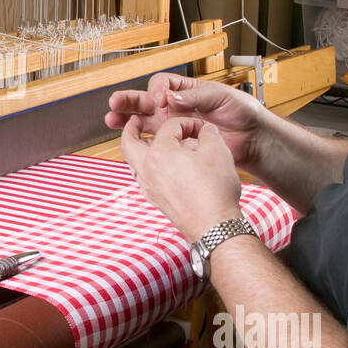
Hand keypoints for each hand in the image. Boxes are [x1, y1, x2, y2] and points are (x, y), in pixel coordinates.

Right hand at [106, 74, 267, 170]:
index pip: (162, 84)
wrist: (253, 140)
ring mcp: (173, 127)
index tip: (162, 101)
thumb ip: (195, 96)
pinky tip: (130, 143)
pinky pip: (154, 143)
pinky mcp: (177, 146)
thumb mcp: (222, 97)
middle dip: (128, 101)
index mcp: (185, 90)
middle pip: (145, 101)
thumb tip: (169, 97)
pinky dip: (141, 143)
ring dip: (126, 120)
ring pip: (143, 122)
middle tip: (115, 103)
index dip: (158, 90)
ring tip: (111, 120)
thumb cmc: (243, 112)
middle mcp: (175, 107)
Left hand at [121, 115, 242, 239]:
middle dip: (130, 129)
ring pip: (133, 162)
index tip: (199, 128)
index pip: (170, 127)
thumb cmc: (214, 192)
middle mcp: (148, 170)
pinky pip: (142, 177)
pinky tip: (158, 166)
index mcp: (160, 153)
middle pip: (129, 143)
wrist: (213, 226)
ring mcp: (149, 187)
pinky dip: (145, 166)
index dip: (187, 123)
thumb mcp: (218, 152)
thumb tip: (206, 130)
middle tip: (135, 121)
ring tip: (145, 142)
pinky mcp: (155, 199)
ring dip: (136, 149)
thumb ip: (209, 133)